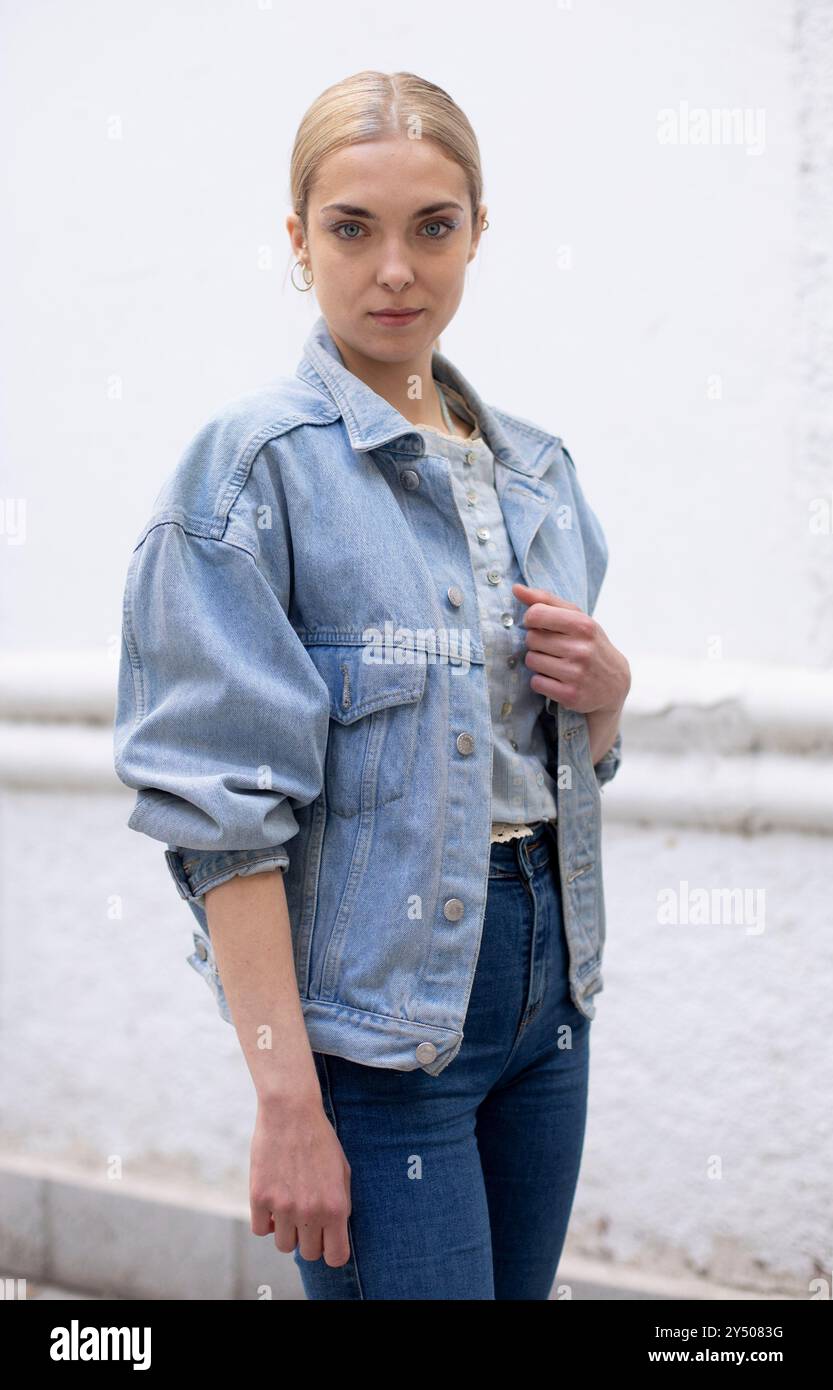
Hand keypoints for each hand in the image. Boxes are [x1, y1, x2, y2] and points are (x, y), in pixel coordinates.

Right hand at [250, 1092, 352, 1266]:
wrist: (291, 1111)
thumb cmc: (320, 1139)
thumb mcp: (342, 1171)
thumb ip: (341, 1205)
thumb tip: (335, 1234)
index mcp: (335, 1207)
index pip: (335, 1257)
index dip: (331, 1251)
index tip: (326, 1241)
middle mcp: (310, 1212)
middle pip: (308, 1253)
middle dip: (309, 1239)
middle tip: (307, 1218)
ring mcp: (283, 1207)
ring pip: (283, 1245)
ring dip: (286, 1231)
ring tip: (289, 1207)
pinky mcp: (259, 1197)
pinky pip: (260, 1229)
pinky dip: (265, 1220)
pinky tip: (272, 1201)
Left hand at [513, 582, 629, 715]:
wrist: (614, 683)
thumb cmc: (590, 644)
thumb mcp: (577, 618)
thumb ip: (546, 600)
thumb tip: (516, 588)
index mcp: (583, 625)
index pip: (536, 614)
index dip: (532, 619)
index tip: (540, 625)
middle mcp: (581, 649)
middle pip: (531, 638)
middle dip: (537, 642)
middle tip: (554, 647)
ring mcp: (576, 673)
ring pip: (531, 661)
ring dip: (538, 662)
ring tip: (556, 662)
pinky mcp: (570, 695)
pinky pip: (536, 682)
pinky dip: (542, 681)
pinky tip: (557, 678)